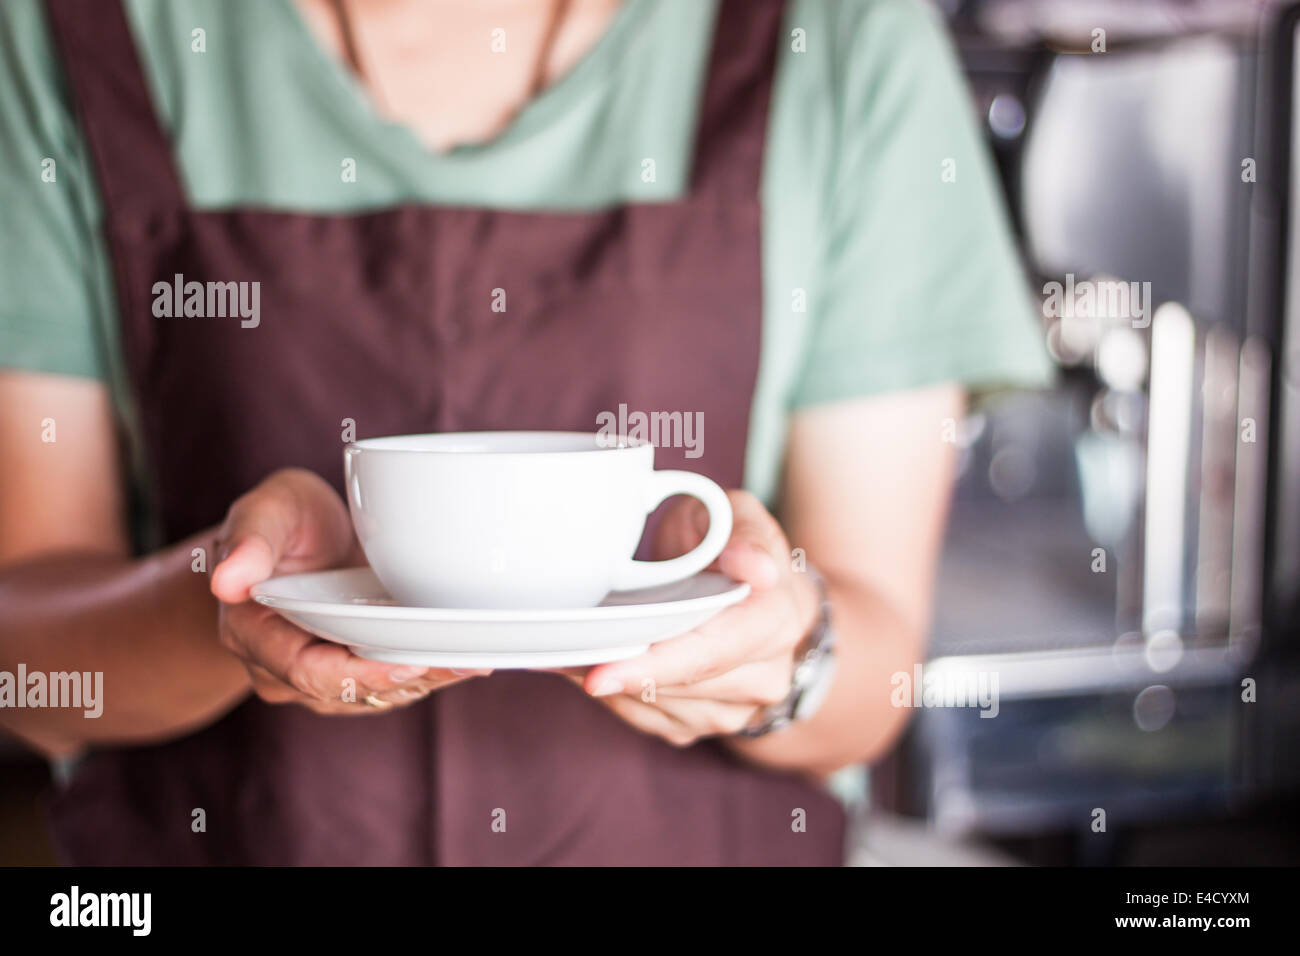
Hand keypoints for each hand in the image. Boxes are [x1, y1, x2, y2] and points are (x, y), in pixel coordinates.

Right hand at [209, 468, 488, 713]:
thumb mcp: (264, 511)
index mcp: (255, 633)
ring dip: (428, 679)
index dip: (358, 673)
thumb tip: (228, 580)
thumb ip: (249, 540)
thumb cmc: (280, 520)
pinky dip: (430, 669)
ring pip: (378, 692)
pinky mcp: (357, 664)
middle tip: (464, 662)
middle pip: (351, 689)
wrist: (297, 537)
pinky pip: (392, 679)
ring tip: (478, 661)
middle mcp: (286, 666)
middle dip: (409, 678)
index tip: (406, 662)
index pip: (307, 671)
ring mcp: (325, 671)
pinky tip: (472, 656)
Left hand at [568, 490, 818, 745]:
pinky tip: (592, 668)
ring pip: (661, 709)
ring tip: (565, 654)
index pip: (709, 653)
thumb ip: (745, 536)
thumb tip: (755, 569)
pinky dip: (616, 697)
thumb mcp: (741, 516)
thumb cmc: (736, 546)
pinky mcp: (706, 724)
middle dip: (617, 672)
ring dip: (611, 686)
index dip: (652, 666)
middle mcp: (765, 674)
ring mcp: (738, 708)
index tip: (599, 675)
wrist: (761, 596)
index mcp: (776, 620)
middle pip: (678, 685)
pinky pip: (652, 720)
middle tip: (556, 652)